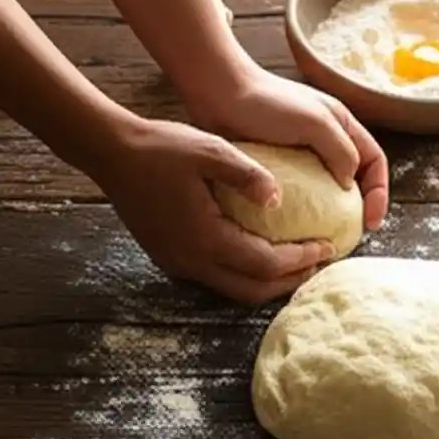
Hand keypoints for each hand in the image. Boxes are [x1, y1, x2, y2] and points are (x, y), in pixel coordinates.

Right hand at [88, 117, 334, 303]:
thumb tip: (279, 198)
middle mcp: (192, 261)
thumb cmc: (161, 147)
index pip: (266, 265)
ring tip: (296, 262)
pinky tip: (258, 251)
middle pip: (251, 291)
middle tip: (318, 263)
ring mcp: (178, 263)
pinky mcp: (169, 257)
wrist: (111, 153)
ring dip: (267, 280)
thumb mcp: (210, 149)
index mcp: (206, 238)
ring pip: (232, 289)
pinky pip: (215, 276)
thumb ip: (247, 174)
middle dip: (289, 282)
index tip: (327, 246)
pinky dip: (244, 272)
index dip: (301, 260)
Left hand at [187, 65, 389, 230]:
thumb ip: (340, 150)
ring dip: (328, 212)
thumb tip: (350, 184)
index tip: (370, 221)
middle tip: (347, 234)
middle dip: (357, 207)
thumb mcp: (314, 122)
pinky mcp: (276, 165)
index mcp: (341, 124)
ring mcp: (300, 153)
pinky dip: (301, 210)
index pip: (374, 161)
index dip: (379, 192)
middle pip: (354, 177)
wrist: (217, 94)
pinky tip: (294, 226)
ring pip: (325, 188)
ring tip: (322, 235)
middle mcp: (325, 139)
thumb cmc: (266, 103)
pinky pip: (297, 193)